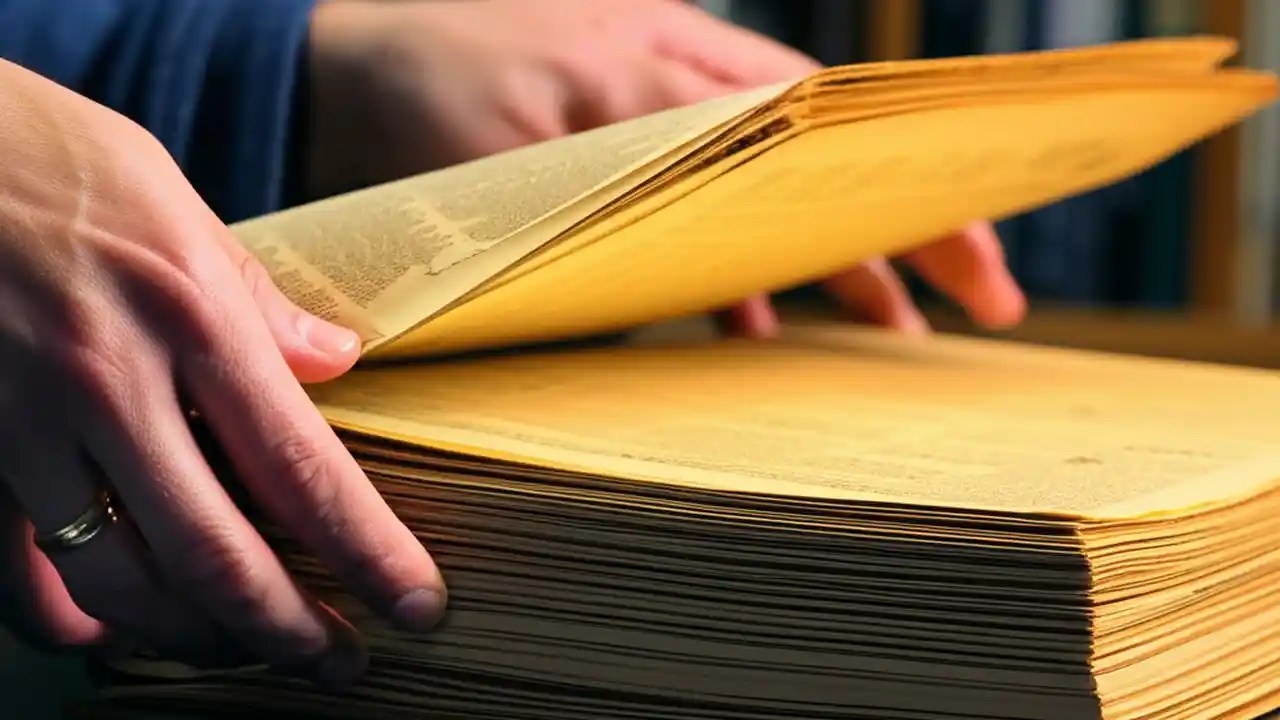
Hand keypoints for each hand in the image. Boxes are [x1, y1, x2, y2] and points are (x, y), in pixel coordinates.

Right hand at [0, 60, 443, 686]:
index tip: (417, 607)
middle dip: (289, 632)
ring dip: (195, 637)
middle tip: (339, 666)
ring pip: (118, 582)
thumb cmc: (44, 156)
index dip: (370, 552)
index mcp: (190, 314)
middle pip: (216, 553)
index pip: (303, 468)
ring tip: (249, 651)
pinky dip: (67, 621)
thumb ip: (258, 299)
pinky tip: (111, 629)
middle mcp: (108, 381)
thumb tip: (335, 363)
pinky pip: (11, 574)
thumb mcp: (176, 202)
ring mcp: (20, 423)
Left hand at [304, 0, 1025, 338]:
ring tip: (893, 329)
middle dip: (904, 228)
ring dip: (833, 258)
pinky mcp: (613, 155)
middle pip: (822, 155)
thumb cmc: (408, 99)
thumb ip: (629, 190)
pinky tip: (759, 324)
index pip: (822, 123)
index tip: (969, 251)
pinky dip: (742, 268)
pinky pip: (707, 212)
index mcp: (664, 62)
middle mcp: (675, 76)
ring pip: (775, 188)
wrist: (324, 76)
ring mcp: (650, 113)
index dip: (902, 186)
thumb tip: (736, 275)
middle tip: (984, 302)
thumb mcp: (516, 152)